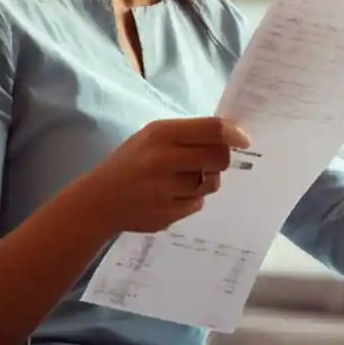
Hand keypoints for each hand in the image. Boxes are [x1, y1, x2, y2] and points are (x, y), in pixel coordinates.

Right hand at [74, 116, 250, 235]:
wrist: (98, 201)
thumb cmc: (132, 162)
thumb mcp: (152, 137)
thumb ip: (189, 134)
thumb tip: (233, 133)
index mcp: (161, 134)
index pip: (211, 129)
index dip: (234, 134)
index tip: (245, 140)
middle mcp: (163, 160)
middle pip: (218, 158)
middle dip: (222, 159)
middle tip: (211, 161)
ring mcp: (164, 190)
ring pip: (211, 183)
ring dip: (206, 181)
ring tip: (183, 179)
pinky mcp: (167, 215)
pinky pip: (197, 204)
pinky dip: (191, 199)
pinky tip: (171, 196)